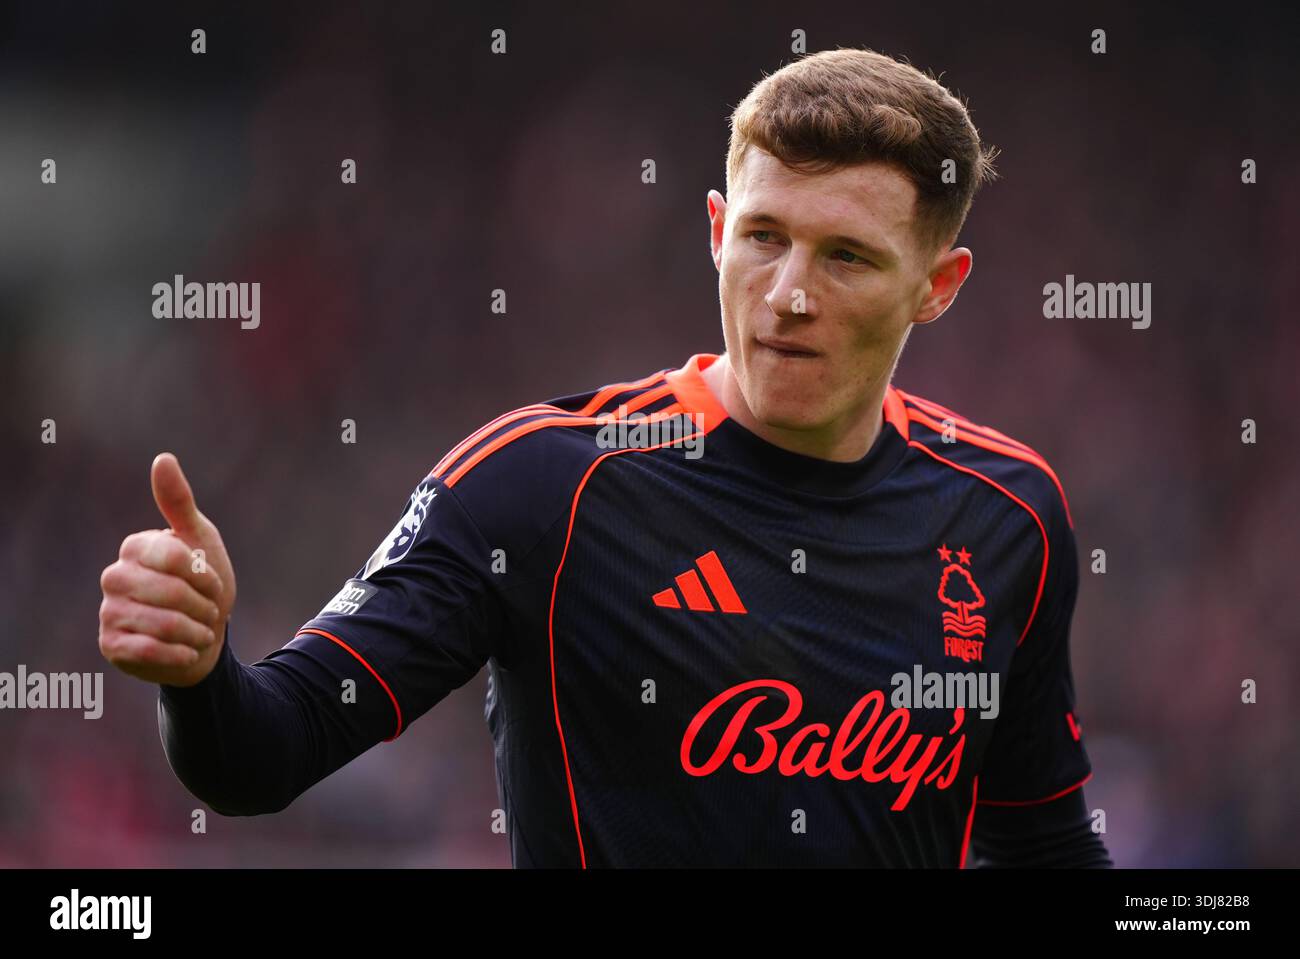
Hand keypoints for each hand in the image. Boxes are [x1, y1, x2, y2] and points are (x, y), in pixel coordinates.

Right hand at [98, 453, 237, 685]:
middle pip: (172, 593)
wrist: (203, 638)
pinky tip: (189, 650)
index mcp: (135, 547)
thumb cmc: (203, 586)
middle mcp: (113, 577)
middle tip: (209, 611)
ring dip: (198, 631)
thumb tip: (162, 458)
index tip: (212, 583)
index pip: (175, 558)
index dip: (205, 575)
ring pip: (164, 624)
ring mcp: (108, 612)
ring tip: (201, 630)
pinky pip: (151, 651)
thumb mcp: (200, 540)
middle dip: (204, 606)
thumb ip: (179, 503)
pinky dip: (182, 653)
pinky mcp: (111, 646)